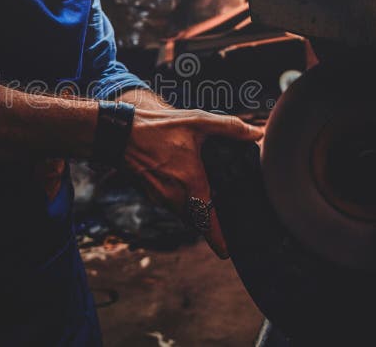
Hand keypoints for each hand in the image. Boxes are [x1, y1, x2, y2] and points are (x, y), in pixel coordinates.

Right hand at [122, 108, 263, 257]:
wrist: (118, 133)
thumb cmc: (156, 128)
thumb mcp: (197, 122)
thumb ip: (230, 127)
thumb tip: (257, 132)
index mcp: (192, 185)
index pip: (209, 224)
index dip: (220, 241)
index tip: (227, 252)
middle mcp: (176, 198)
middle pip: (199, 220)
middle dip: (212, 221)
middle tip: (227, 219)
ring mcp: (161, 198)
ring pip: (185, 213)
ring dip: (196, 210)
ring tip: (210, 198)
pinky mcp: (151, 194)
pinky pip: (173, 205)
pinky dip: (182, 201)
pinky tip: (187, 182)